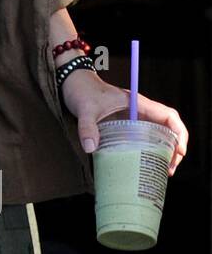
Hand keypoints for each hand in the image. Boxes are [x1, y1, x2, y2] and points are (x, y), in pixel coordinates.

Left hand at [60, 68, 188, 174]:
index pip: (168, 115)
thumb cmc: (83, 91)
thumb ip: (87, 127)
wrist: (75, 84)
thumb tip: (91, 148)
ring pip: (161, 132)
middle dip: (175, 146)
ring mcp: (135, 117)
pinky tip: (149, 162)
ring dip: (166, 149)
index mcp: (138, 103)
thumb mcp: (85, 110)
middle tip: (171, 167)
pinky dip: (153, 148)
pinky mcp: (127, 124)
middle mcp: (141, 110)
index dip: (178, 132)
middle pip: (169, 127)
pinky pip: (147, 136)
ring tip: (166, 169)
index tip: (179, 150)